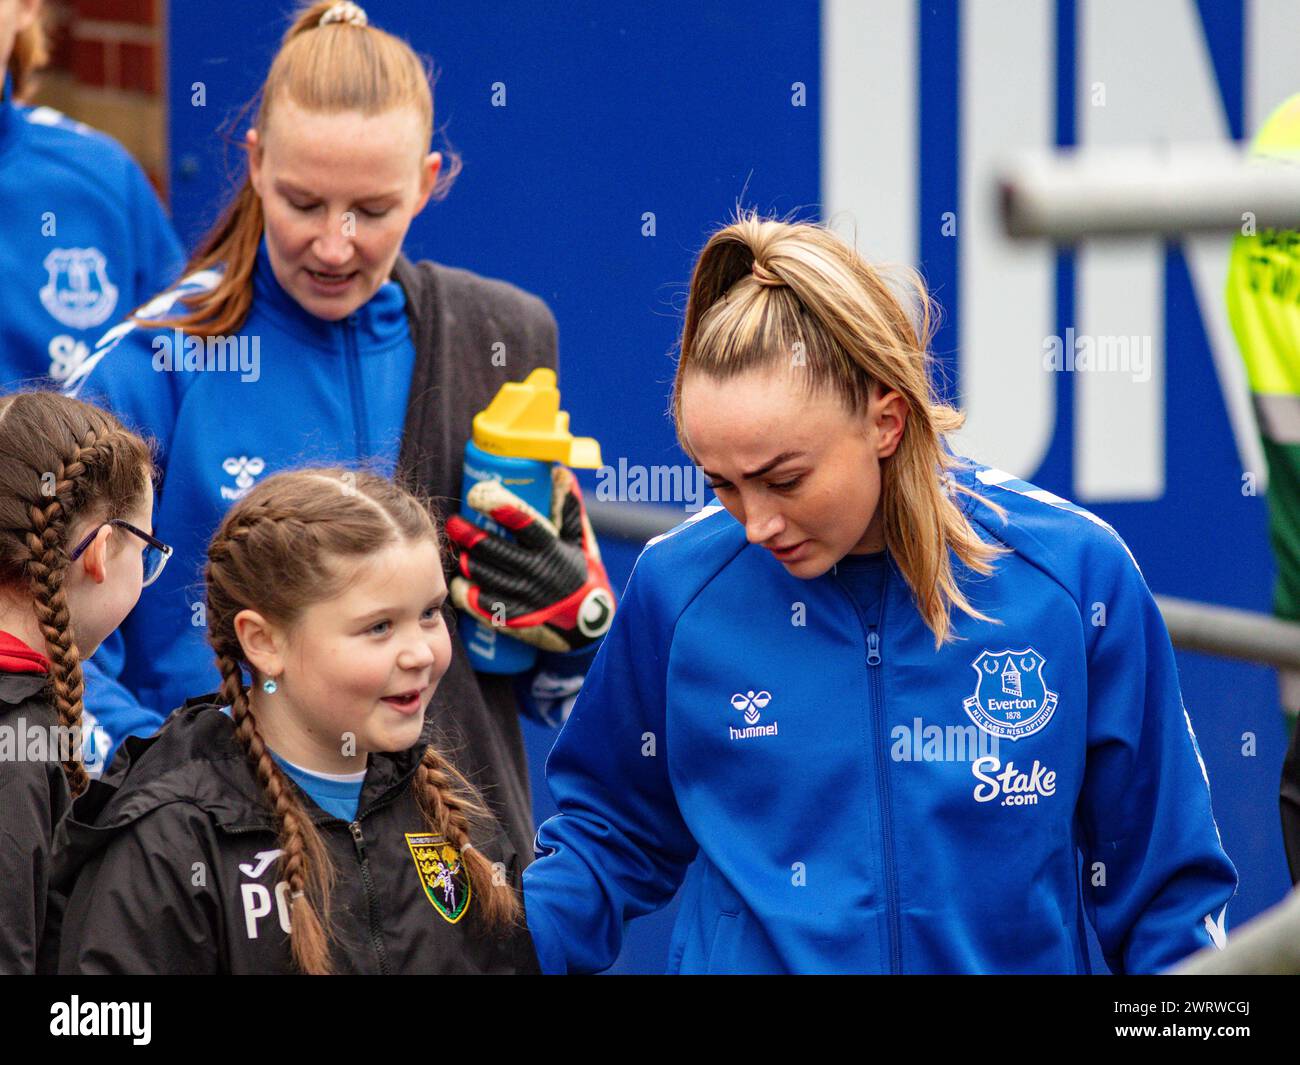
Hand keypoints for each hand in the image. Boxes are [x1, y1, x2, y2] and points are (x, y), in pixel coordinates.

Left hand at [446, 465, 615, 652]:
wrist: (586, 615)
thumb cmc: (577, 568)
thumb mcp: (577, 539)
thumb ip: (567, 508)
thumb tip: (560, 471)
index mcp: (552, 549)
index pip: (527, 526)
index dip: (504, 511)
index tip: (482, 497)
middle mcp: (539, 572)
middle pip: (500, 551)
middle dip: (473, 537)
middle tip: (454, 524)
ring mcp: (528, 595)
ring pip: (491, 577)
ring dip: (471, 563)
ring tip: (457, 551)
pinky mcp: (519, 616)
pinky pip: (490, 605)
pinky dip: (473, 594)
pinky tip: (461, 583)